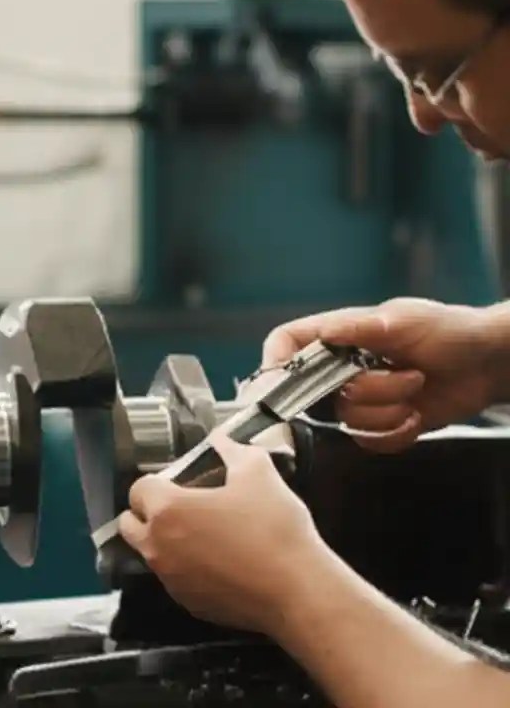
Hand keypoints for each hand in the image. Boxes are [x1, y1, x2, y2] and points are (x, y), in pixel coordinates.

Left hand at [118, 433, 332, 635]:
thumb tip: (221, 439)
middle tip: (183, 509)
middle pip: (130, 525)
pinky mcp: (188, 605)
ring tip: (205, 538)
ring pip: (151, 555)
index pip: (138, 489)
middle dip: (147, 514)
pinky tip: (219, 567)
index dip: (158, 482)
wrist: (298, 591)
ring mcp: (170, 579)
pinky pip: (176, 581)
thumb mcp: (259, 474)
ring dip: (165, 543)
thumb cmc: (274, 528)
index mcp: (167, 510)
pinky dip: (187, 571)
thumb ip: (233, 450)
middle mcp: (157, 547)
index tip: (182, 484)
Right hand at [262, 298, 500, 451]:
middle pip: (314, 392)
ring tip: (418, 388)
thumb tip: (326, 332)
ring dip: (389, 409)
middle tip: (401, 377)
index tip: (279, 382)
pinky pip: (367, 441)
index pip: (287, 343)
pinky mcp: (378, 425)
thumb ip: (364, 327)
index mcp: (339, 335)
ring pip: (347, 419)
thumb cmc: (450, 331)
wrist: (487, 365)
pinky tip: (417, 415)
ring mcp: (359, 398)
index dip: (274, 362)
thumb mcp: (408, 320)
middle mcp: (341, 368)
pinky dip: (396, 433)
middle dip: (362, 392)